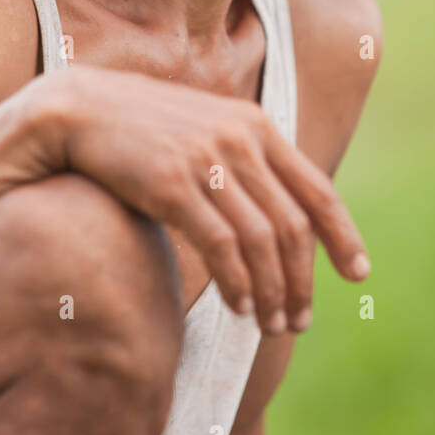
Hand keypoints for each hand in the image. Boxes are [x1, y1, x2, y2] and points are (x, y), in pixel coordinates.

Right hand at [23, 66, 370, 335]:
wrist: (77, 110)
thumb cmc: (142, 131)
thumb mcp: (205, 133)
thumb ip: (242, 164)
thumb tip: (275, 218)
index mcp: (256, 127)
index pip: (316, 190)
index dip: (343, 236)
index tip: (358, 275)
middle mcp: (239, 140)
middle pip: (292, 226)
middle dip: (302, 281)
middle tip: (298, 321)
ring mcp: (206, 160)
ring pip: (261, 241)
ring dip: (272, 292)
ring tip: (270, 325)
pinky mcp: (171, 182)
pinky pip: (221, 245)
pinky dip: (238, 283)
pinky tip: (239, 308)